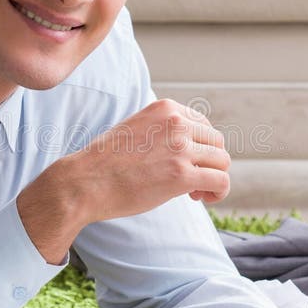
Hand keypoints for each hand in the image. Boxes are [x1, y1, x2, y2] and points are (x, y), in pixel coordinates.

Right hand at [17, 99, 230, 261]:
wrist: (85, 181)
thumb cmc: (106, 162)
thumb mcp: (137, 129)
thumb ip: (162, 131)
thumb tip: (188, 149)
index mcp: (165, 109)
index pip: (204, 125)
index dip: (201, 148)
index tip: (187, 163)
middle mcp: (176, 123)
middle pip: (217, 142)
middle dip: (208, 163)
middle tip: (191, 182)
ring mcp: (180, 148)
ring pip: (222, 161)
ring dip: (214, 178)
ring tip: (195, 192)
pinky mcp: (181, 175)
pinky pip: (220, 180)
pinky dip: (218, 192)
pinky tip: (203, 198)